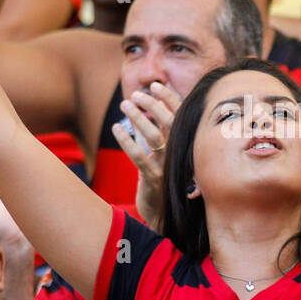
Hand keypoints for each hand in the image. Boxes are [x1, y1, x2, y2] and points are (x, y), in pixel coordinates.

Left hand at [111, 81, 181, 231]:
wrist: (163, 215)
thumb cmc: (161, 179)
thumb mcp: (163, 153)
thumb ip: (159, 132)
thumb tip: (148, 107)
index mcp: (184, 144)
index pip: (181, 115)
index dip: (169, 98)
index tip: (155, 84)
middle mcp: (179, 153)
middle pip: (170, 122)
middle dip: (153, 104)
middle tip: (136, 94)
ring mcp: (167, 166)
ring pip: (154, 137)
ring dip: (138, 118)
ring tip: (125, 104)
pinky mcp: (154, 179)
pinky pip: (139, 157)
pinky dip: (127, 141)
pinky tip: (116, 128)